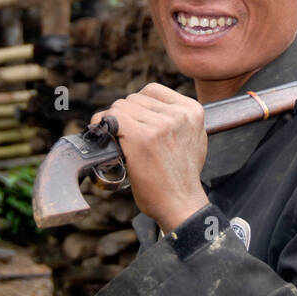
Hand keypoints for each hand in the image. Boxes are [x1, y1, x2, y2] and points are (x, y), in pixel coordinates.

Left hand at [91, 83, 208, 234]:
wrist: (181, 204)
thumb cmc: (182, 178)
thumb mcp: (193, 140)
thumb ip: (177, 121)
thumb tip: (149, 111)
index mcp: (192, 110)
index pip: (152, 91)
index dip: (138, 106)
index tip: (134, 121)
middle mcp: (178, 114)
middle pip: (134, 99)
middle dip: (125, 116)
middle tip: (124, 137)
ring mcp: (160, 124)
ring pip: (120, 107)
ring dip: (115, 123)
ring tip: (120, 143)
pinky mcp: (141, 137)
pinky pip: (111, 118)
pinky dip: (103, 127)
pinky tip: (105, 139)